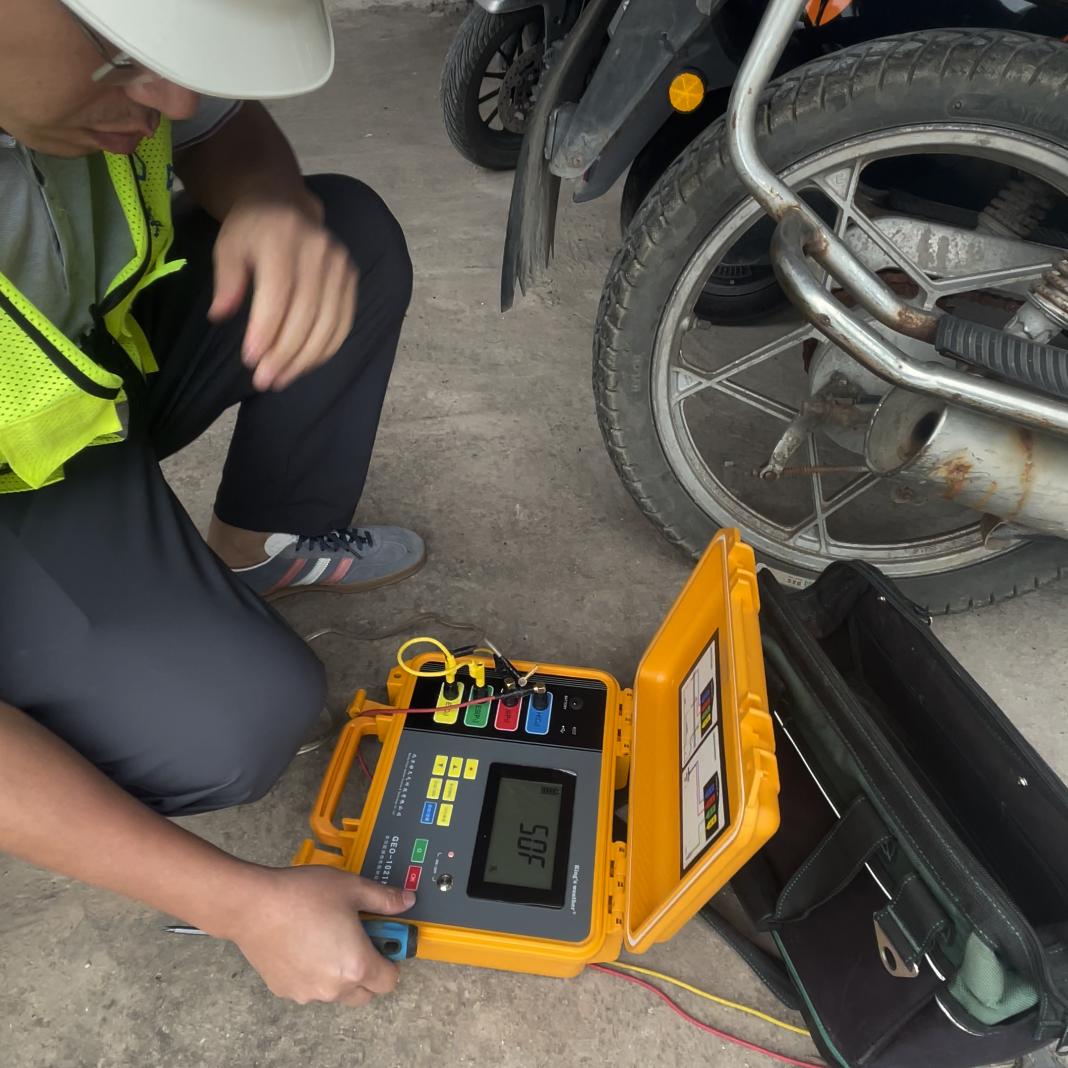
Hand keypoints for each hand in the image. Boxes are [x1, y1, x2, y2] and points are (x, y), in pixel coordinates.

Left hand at [208, 194, 358, 391]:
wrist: (284, 204)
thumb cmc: (250, 231)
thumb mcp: (227, 247)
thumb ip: (226, 280)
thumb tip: (220, 314)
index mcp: (283, 239)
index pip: (278, 292)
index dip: (266, 329)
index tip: (251, 359)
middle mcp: (318, 252)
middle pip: (306, 313)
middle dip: (285, 353)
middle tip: (264, 379)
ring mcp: (340, 266)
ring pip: (328, 324)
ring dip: (305, 359)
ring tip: (281, 379)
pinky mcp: (351, 280)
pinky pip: (343, 324)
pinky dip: (324, 350)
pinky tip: (303, 366)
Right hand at [226, 865, 414, 1005]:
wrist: (253, 905)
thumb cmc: (304, 895)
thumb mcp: (352, 888)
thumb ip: (384, 899)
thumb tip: (407, 901)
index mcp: (356, 965)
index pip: (389, 981)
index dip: (391, 960)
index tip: (384, 940)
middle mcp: (334, 987)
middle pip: (365, 993)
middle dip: (368, 970)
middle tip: (358, 939)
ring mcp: (307, 993)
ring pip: (337, 992)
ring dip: (341, 974)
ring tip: (329, 936)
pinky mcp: (285, 991)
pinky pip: (311, 988)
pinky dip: (315, 973)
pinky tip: (305, 943)